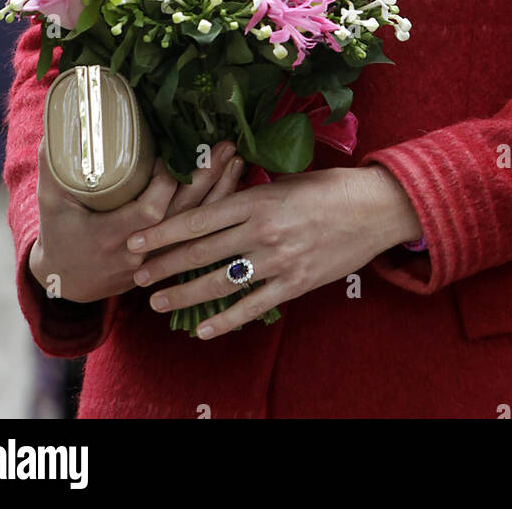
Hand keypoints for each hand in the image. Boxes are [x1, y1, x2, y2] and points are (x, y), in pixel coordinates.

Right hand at [28, 138, 241, 304]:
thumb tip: (58, 123)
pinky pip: (199, 236)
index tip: (173, 154)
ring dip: (219, 193)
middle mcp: (140, 251)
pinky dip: (217, 211)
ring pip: (196, 228)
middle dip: (205, 181)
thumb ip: (54, 165)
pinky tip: (233, 186)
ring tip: (236, 160)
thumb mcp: (51, 201)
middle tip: (223, 147)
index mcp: (110, 236)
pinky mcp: (167, 258)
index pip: (148, 212)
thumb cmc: (58, 234)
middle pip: (182, 217)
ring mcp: (157, 258)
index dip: (164, 184)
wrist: (65, 281)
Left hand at [125, 163, 421, 338]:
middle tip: (136, 275)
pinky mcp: (295, 284)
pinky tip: (203, 330)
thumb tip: (219, 195)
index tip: (137, 241)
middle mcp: (263, 231)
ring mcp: (279, 260)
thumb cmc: (330, 188)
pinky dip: (226, 321)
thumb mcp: (287, 180)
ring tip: (158, 301)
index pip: (199, 219)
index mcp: (258, 199)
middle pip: (202, 252)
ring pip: (221, 282)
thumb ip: (252, 193)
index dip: (164, 233)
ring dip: (186, 294)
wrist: (375, 208)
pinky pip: (253, 306)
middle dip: (165, 264)